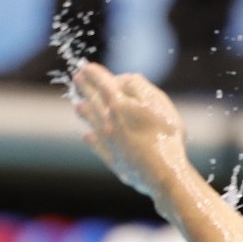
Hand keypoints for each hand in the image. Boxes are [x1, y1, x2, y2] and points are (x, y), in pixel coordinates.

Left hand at [72, 63, 190, 198]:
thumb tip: (122, 79)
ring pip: (92, 123)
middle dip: (85, 88)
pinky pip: (97, 146)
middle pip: (93, 101)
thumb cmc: (165, 136)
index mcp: (119, 105)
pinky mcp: (114, 160)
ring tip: (77, 105)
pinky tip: (87, 136)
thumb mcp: (158, 103)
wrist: (163, 174)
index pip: (103, 83)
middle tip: (77, 79)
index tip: (86, 67)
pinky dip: (91, 139)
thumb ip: (138, 87)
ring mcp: (109, 142)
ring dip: (84, 112)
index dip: (94, 73)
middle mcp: (109, 122)